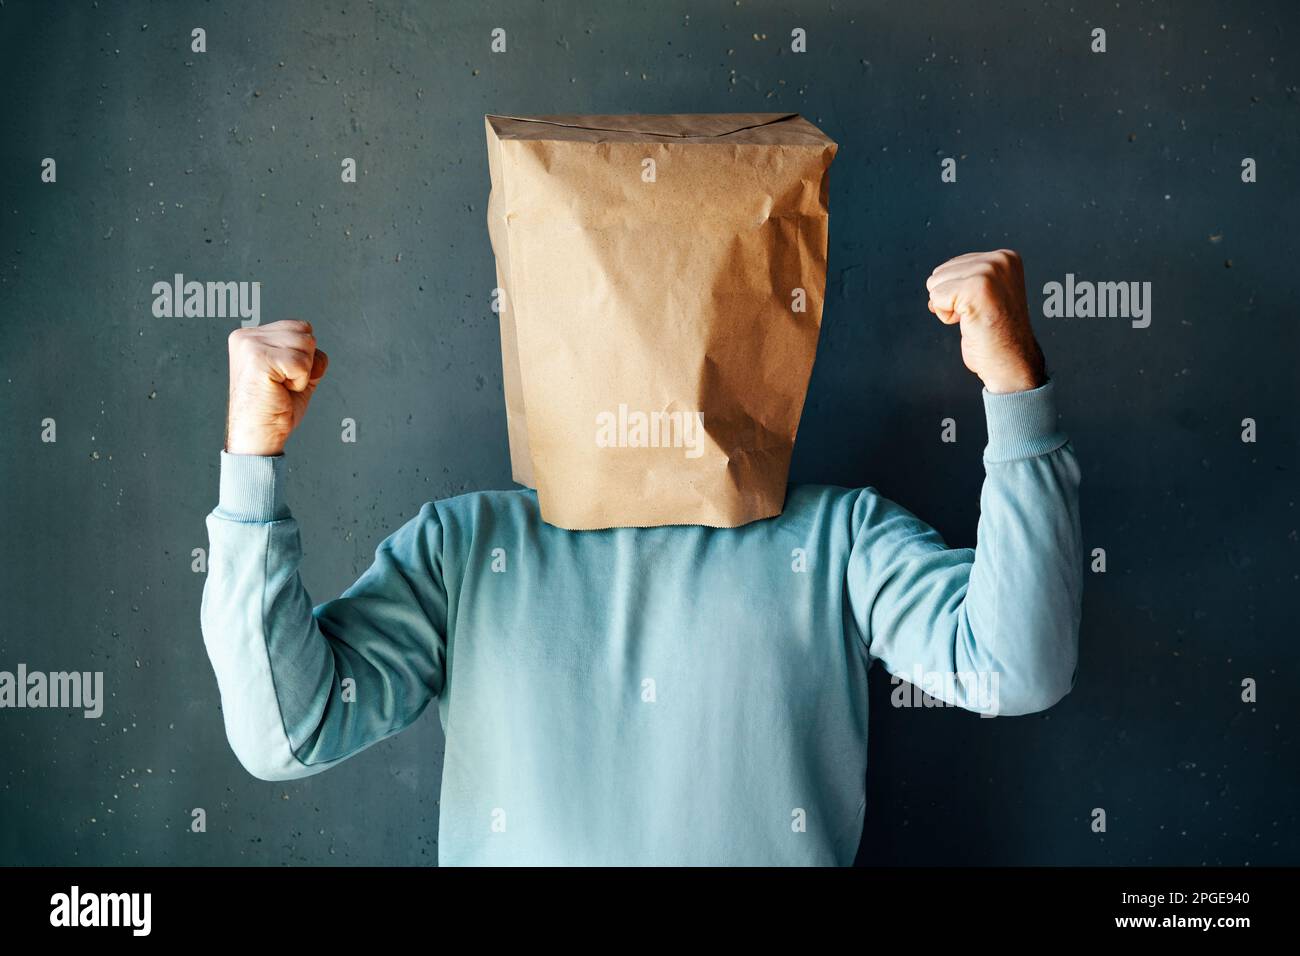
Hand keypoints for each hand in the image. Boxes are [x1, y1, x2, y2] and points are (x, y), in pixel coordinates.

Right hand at [225, 320, 328, 455]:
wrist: (259, 436)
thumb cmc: (275, 409)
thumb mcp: (296, 373)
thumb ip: (306, 353)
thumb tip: (315, 347)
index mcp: (250, 336)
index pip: (300, 327)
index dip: (304, 356)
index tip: (282, 377)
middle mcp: (246, 336)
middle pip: (306, 333)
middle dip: (306, 363)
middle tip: (282, 384)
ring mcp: (250, 345)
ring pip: (306, 345)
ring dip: (303, 373)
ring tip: (280, 387)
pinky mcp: (258, 359)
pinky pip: (302, 363)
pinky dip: (300, 382)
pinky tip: (280, 390)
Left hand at [925, 249, 1045, 393]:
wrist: (1012, 363)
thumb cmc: (997, 335)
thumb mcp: (989, 292)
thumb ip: (968, 277)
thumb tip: (935, 277)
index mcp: (1005, 257)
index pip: (951, 266)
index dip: (958, 293)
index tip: (984, 307)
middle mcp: (999, 260)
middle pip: (939, 273)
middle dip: (951, 299)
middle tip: (979, 315)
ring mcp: (989, 272)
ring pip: (934, 284)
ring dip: (949, 307)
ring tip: (975, 318)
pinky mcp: (975, 289)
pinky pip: (936, 299)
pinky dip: (946, 316)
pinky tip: (970, 323)